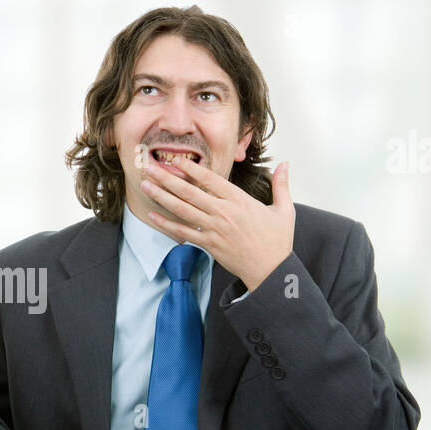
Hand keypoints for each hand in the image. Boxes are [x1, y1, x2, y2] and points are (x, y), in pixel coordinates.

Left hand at [140, 156, 294, 290]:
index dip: (192, 168)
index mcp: (240, 201)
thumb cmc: (277, 241)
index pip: (211, 179)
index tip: (176, 159)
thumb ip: (281, 185)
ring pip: (182, 210)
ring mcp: (214, 229)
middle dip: (167, 178)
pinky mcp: (208, 244)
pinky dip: (166, 225)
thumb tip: (286, 164)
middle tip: (149, 167)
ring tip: (145, 185)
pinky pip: (183, 233)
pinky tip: (152, 216)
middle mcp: (224, 213)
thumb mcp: (284, 210)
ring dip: (161, 197)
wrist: (271, 270)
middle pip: (190, 191)